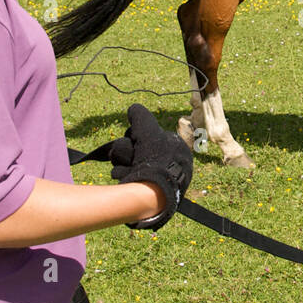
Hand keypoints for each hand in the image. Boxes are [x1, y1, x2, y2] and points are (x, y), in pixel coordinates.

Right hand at [108, 104, 193, 230]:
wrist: (152, 194)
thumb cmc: (154, 160)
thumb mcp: (147, 130)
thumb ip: (140, 116)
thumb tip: (133, 109)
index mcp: (177, 150)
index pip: (150, 135)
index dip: (139, 135)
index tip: (138, 139)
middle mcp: (170, 165)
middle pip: (137, 148)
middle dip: (129, 150)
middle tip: (133, 156)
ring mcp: (157, 180)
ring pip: (130, 161)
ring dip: (125, 161)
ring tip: (129, 168)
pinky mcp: (144, 193)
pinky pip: (128, 176)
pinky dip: (124, 174)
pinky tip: (126, 178)